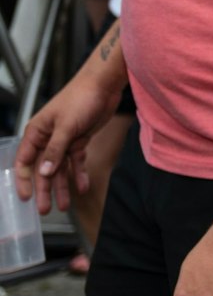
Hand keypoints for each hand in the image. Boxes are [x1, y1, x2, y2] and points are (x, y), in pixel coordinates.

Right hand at [12, 75, 121, 212]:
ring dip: (62, 186)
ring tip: (65, 205)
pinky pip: (76, 162)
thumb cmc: (81, 98)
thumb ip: (55, 150)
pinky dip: (79, 174)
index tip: (26, 198)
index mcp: (36, 132)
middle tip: (45, 210)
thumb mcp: (66, 126)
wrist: (104, 85)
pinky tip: (82, 187)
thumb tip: (43, 172)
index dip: (24, 180)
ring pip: (60, 168)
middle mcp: (47, 138)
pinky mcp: (79, 140)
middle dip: (44, 190)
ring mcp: (64, 140)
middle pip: (43, 169)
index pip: (25, 161)